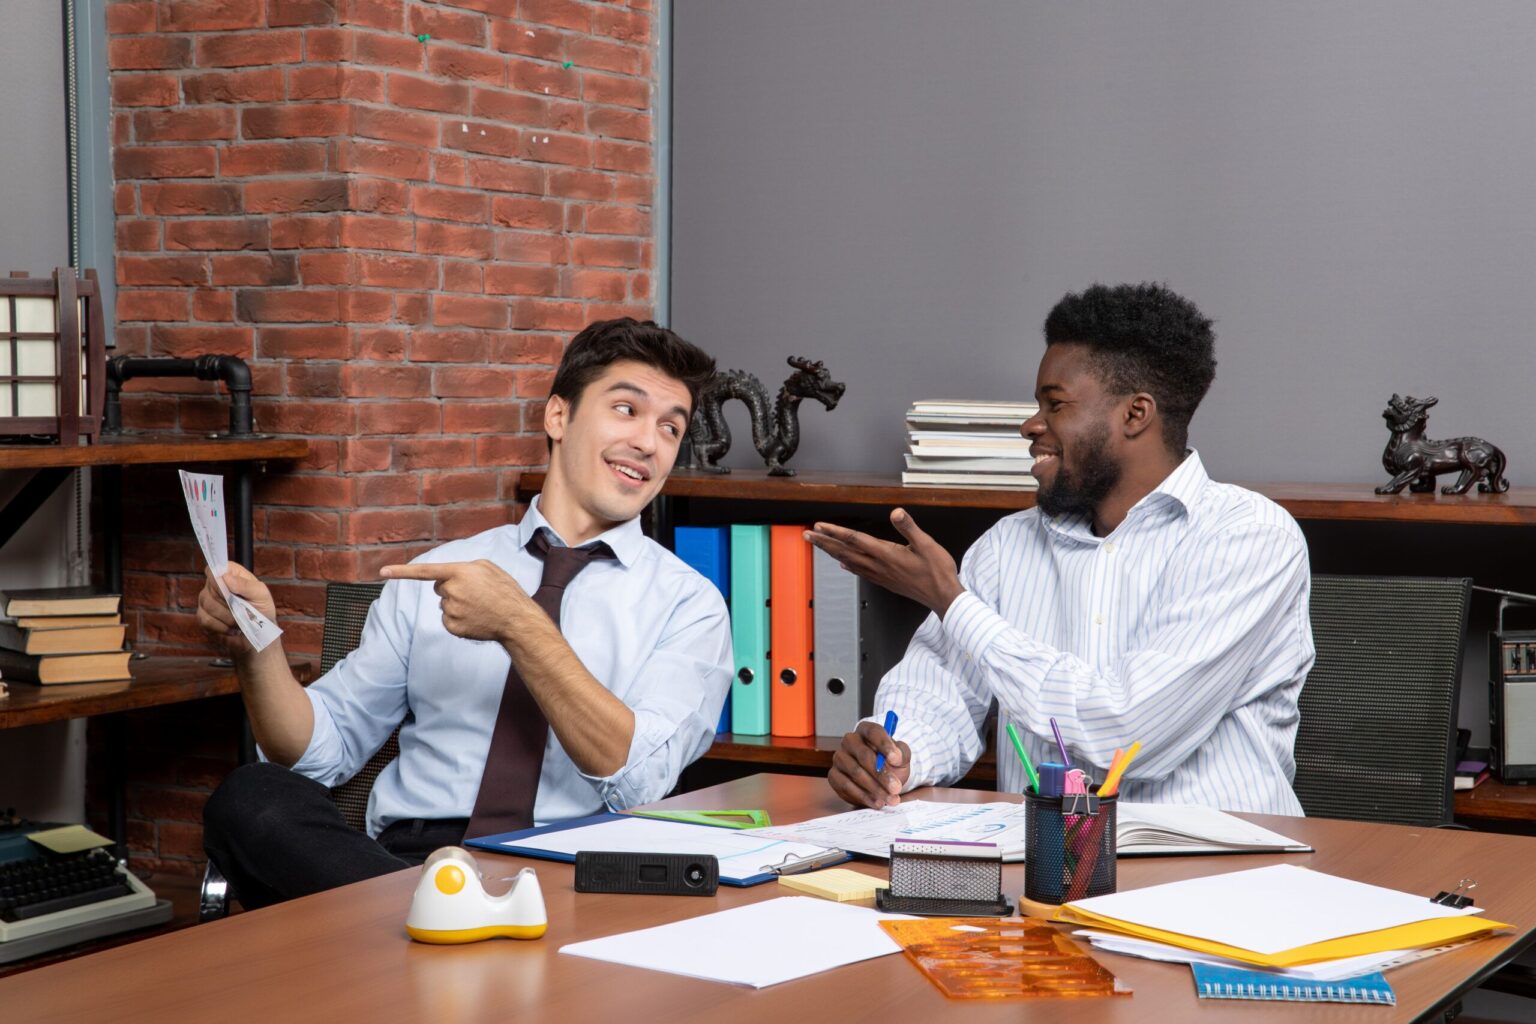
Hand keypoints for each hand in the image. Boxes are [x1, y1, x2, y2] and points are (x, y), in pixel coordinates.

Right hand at [196, 563, 276, 653]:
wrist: (258, 636)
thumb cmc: (262, 611)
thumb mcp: (262, 596)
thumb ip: (247, 585)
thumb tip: (226, 578)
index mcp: (230, 573)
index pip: (213, 570)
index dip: (218, 581)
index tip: (230, 592)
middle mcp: (215, 585)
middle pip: (211, 590)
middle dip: (229, 604)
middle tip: (243, 611)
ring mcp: (206, 601)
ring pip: (208, 606)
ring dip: (227, 617)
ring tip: (239, 621)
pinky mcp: (203, 617)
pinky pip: (205, 620)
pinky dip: (220, 627)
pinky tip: (231, 629)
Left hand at [379, 559, 532, 643]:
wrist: (516, 620)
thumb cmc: (505, 590)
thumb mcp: (488, 567)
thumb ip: (464, 567)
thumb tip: (448, 576)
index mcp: (459, 572)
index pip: (425, 572)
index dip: (401, 572)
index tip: (382, 572)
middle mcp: (452, 591)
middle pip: (439, 588)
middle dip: (451, 588)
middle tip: (474, 593)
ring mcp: (451, 611)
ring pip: (444, 605)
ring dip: (458, 604)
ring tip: (479, 606)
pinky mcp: (453, 627)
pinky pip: (448, 620)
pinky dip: (459, 619)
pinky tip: (475, 618)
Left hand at [806, 509, 963, 614]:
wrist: (943, 597)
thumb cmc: (937, 572)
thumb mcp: (927, 544)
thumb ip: (909, 527)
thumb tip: (896, 513)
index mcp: (887, 554)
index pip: (854, 540)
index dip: (835, 532)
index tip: (819, 526)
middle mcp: (879, 565)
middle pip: (845, 551)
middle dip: (824, 542)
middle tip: (807, 536)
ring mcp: (881, 575)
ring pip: (849, 562)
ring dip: (832, 553)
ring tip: (819, 546)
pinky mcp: (885, 581)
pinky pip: (860, 572)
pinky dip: (848, 565)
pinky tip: (844, 564)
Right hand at [829, 720, 912, 808]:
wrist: (881, 778)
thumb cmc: (891, 764)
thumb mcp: (901, 756)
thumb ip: (901, 754)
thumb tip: (896, 757)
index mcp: (866, 730)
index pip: (873, 732)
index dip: (884, 744)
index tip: (896, 759)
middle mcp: (849, 741)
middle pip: (863, 755)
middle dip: (881, 774)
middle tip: (896, 788)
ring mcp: (839, 758)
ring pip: (855, 772)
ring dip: (874, 788)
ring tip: (890, 799)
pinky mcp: (834, 775)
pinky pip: (846, 786)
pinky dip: (863, 796)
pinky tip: (876, 802)